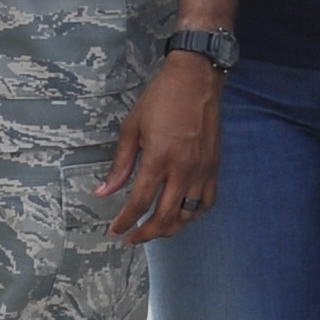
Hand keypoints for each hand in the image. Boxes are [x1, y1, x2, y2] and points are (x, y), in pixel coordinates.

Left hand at [97, 53, 223, 244]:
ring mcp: (202, 170)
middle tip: (132, 239)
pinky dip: (194, 215)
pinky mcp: (214, 167)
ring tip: (155, 232)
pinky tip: (182, 216)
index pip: (140, 202)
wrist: (197, 80)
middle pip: (165, 216)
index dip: (125, 222)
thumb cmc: (162, 99)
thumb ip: (121, 164)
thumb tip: (105, 191)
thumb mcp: (132, 127)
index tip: (116, 231)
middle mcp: (183, 169)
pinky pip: (208, 202)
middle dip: (146, 234)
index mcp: (159, 158)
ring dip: (170, 229)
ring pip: (188, 215)